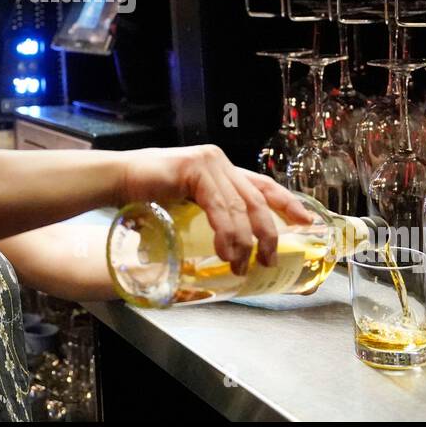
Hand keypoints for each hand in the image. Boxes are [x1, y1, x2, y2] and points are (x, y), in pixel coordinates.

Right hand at [118, 145, 316, 276]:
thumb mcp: (188, 206)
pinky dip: (227, 232)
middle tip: (271, 259)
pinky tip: (227, 251)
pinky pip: (220, 206)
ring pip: (240, 207)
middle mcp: (220, 161)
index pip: (263, 185)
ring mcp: (209, 162)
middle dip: (269, 233)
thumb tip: (231, 247)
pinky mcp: (195, 169)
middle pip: (257, 199)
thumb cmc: (146, 195)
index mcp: (222, 168)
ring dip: (244, 242)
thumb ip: (209, 214)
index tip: (308, 222)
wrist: (116, 180)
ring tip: (243, 265)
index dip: (288, 204)